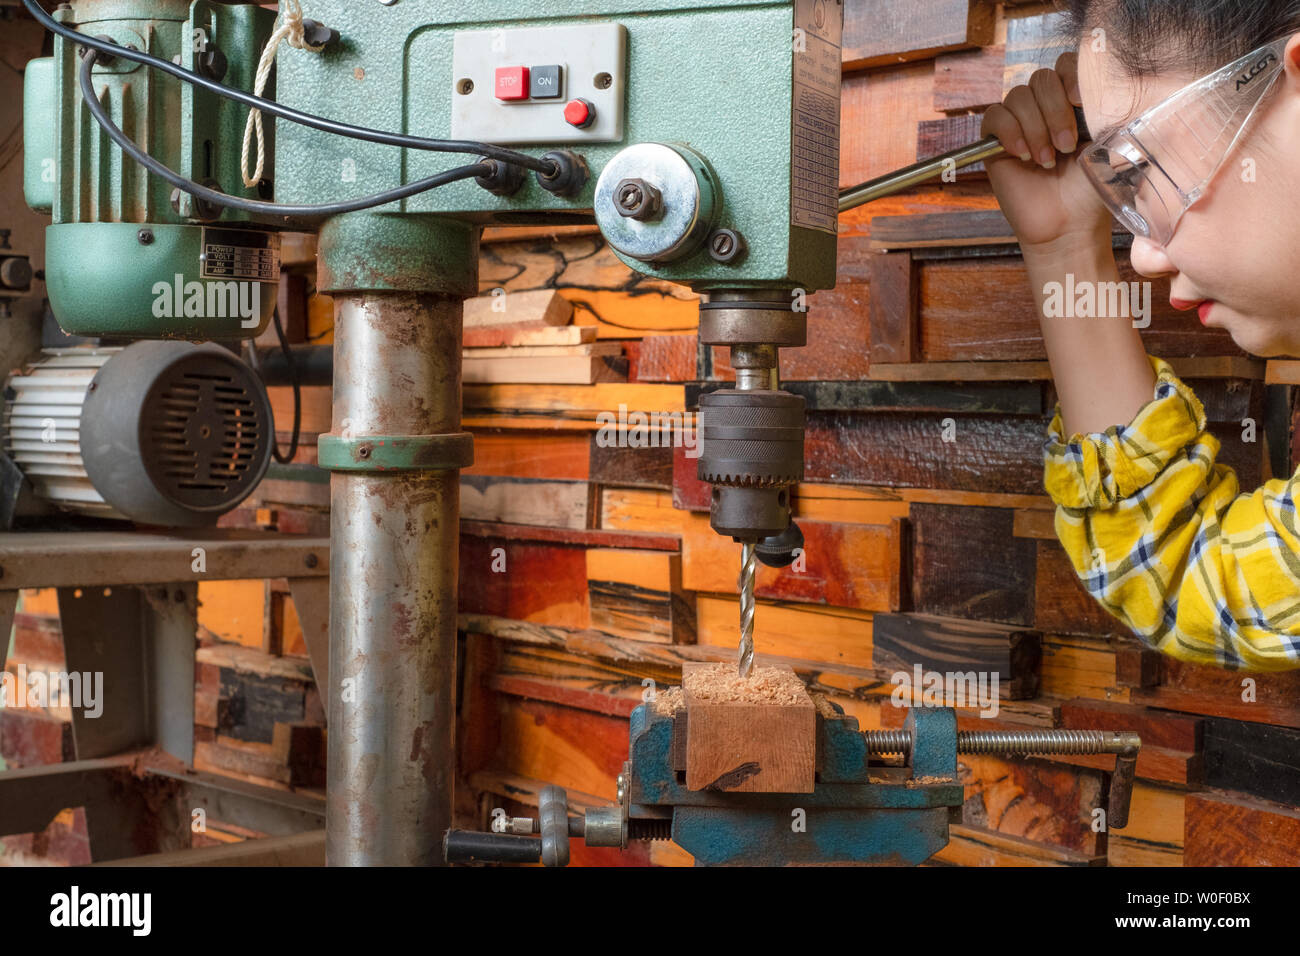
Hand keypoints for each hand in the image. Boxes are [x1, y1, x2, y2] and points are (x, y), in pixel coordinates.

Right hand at [981, 52, 1113, 250]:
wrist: (1070, 224)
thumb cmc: (1094, 189)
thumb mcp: (1114, 143)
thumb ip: (1113, 109)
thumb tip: (1115, 82)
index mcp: (1075, 101)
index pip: (1067, 63)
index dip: (1072, 74)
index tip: (1081, 100)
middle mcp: (1046, 107)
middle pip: (1042, 77)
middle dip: (1055, 109)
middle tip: (1067, 146)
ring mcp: (1019, 124)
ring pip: (1018, 96)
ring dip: (1035, 127)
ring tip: (1047, 160)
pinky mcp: (996, 143)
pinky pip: (994, 116)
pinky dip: (1009, 132)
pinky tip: (1024, 155)